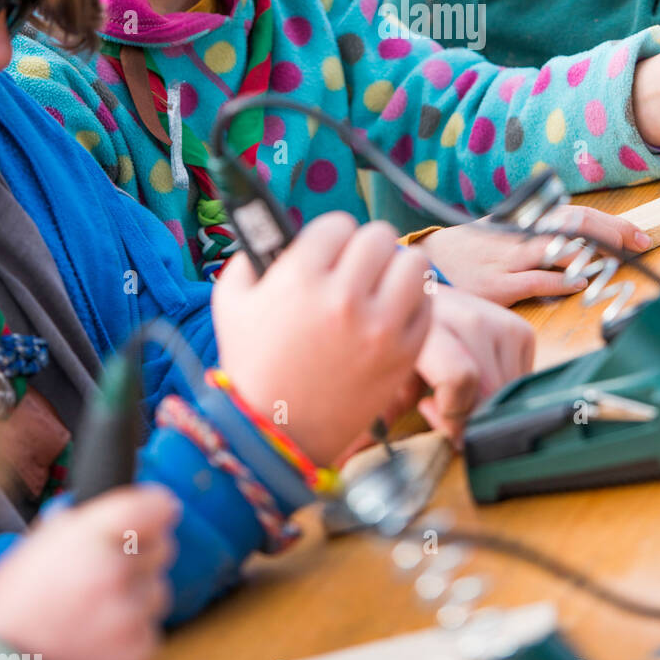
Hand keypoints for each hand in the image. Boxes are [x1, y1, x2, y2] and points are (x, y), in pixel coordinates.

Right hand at [0, 485, 178, 659]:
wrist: (7, 656)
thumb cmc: (23, 597)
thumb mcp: (49, 539)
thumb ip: (97, 519)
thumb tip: (145, 507)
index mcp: (90, 536)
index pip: (157, 506)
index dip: (156, 509)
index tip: (153, 514)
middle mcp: (114, 572)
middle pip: (165, 547)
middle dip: (142, 555)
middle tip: (107, 570)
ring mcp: (127, 614)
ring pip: (158, 590)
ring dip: (137, 596)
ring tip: (97, 608)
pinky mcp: (135, 649)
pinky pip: (151, 629)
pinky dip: (132, 631)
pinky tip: (100, 632)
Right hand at [212, 213, 431, 466]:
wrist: (275, 435)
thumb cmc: (253, 366)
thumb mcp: (232, 303)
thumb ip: (251, 257)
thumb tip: (275, 232)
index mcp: (300, 278)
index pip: (337, 224)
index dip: (330, 238)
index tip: (327, 253)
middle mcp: (343, 298)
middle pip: (378, 237)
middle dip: (364, 249)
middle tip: (355, 269)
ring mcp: (379, 328)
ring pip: (413, 264)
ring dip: (396, 270)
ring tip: (381, 286)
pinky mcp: (403, 355)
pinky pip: (428, 305)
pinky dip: (412, 305)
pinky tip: (391, 316)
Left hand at [382, 287, 534, 446]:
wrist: (422, 295)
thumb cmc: (402, 339)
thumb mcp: (386, 370)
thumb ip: (377, 411)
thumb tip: (348, 456)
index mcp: (428, 325)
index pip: (461, 377)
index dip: (451, 413)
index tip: (429, 411)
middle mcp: (468, 317)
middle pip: (486, 393)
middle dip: (465, 418)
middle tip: (439, 410)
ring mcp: (498, 320)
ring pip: (505, 391)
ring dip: (482, 406)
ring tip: (453, 390)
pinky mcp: (520, 328)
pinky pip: (519, 381)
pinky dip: (500, 392)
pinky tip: (476, 379)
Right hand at [419, 209, 651, 305]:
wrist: (427, 267)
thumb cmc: (466, 250)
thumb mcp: (499, 229)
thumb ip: (533, 228)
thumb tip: (572, 231)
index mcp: (523, 221)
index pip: (575, 214)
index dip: (611, 222)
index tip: (637, 233)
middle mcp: (519, 236)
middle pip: (575, 225)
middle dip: (613, 232)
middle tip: (641, 242)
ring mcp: (508, 260)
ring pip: (559, 248)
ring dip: (593, 253)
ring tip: (618, 259)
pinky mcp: (497, 286)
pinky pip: (536, 281)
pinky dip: (560, 281)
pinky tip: (579, 283)